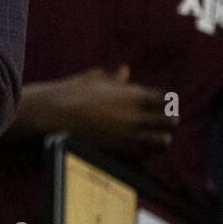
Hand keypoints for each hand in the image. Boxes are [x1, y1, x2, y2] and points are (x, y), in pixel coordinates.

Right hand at [50, 65, 175, 159]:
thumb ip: (115, 77)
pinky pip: (143, 153)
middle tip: (167, 120)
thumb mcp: (95, 79)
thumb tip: (125, 70)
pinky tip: (141, 147)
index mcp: (133, 96)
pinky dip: (145, 150)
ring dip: (161, 137)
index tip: (161, 102)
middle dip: (169, 120)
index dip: (165, 101)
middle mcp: (136, 116)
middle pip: (168, 120)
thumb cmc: (73, 92)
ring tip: (159, 137)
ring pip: (161, 140)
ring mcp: (130, 134)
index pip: (164, 99)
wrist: (54, 115)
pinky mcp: (120, 149)